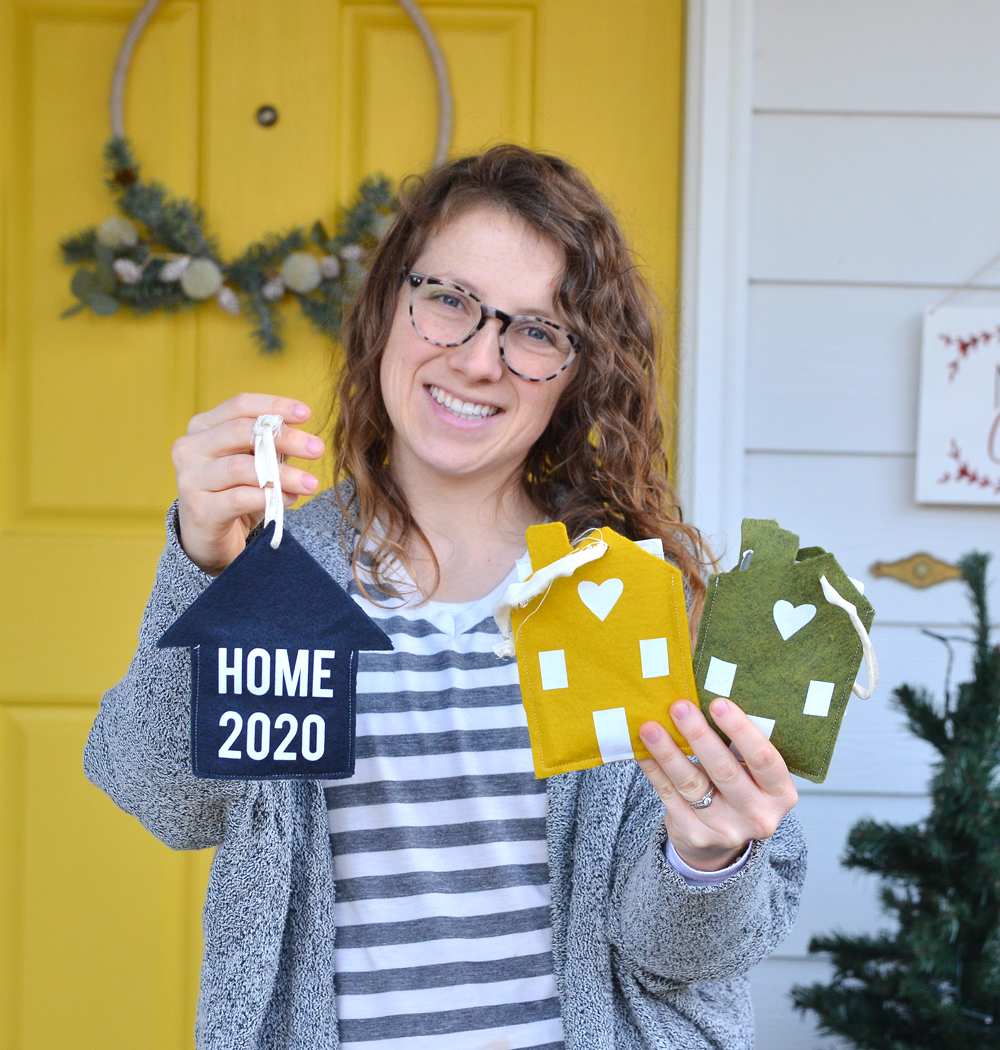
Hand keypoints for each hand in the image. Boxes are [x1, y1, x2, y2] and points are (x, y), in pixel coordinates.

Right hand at [172, 393, 324, 574]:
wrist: (207, 536)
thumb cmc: (233, 489)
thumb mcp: (250, 460)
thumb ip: (268, 444)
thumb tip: (301, 435)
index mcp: (202, 427)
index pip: (239, 406)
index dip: (274, 406)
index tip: (307, 413)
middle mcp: (190, 448)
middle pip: (242, 432)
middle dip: (285, 439)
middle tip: (317, 449)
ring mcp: (190, 479)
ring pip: (242, 467)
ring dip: (284, 474)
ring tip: (310, 483)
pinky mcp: (200, 509)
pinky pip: (240, 498)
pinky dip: (270, 497)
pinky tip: (291, 498)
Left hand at [637, 698, 797, 871]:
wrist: (723, 840)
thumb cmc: (739, 788)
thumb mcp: (753, 772)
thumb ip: (739, 745)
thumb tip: (705, 699)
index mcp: (781, 793)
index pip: (764, 758)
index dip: (741, 730)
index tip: (717, 703)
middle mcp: (758, 815)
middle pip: (724, 771)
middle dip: (699, 735)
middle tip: (679, 707)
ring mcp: (726, 829)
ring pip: (692, 784)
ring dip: (669, 752)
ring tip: (651, 727)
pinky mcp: (696, 835)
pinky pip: (670, 796)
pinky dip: (655, 771)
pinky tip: (643, 751)